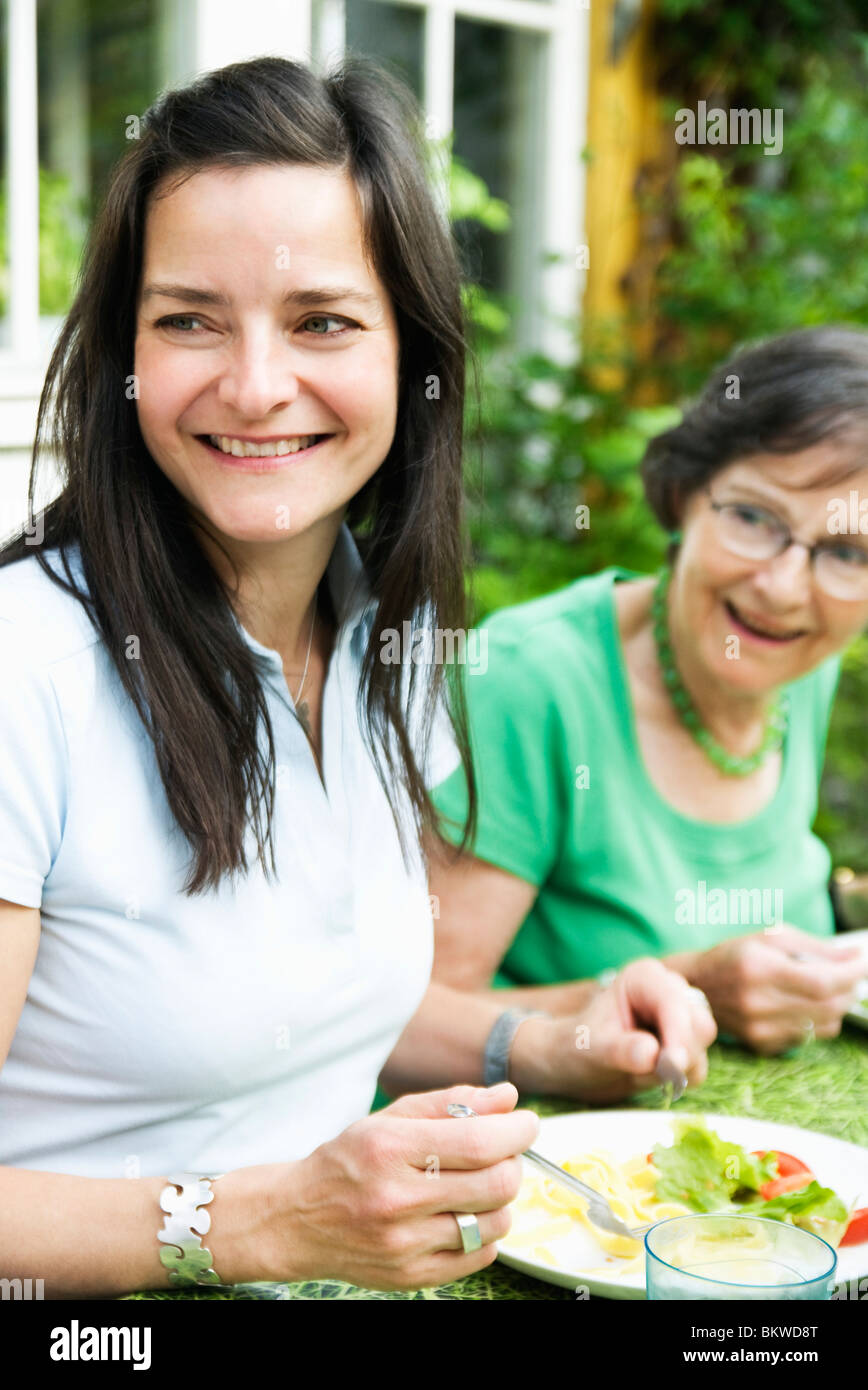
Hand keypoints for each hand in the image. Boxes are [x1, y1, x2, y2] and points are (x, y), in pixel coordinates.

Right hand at [260, 1082, 538, 1290]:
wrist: (296, 1220)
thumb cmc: (348, 1161)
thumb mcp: (391, 1118)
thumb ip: (452, 1104)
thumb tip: (508, 1098)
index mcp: (390, 1149)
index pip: (477, 1142)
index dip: (516, 1131)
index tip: (527, 1122)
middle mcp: (396, 1199)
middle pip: (494, 1185)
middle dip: (513, 1163)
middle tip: (504, 1153)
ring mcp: (403, 1244)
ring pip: (494, 1223)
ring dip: (501, 1200)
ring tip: (480, 1186)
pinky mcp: (410, 1276)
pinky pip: (479, 1256)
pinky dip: (485, 1233)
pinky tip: (464, 1215)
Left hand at [515, 957, 716, 1102]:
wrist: (575, 1065)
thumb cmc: (577, 1048)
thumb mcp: (592, 1048)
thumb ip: (621, 1050)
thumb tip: (653, 1054)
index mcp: (644, 978)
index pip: (675, 1003)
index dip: (678, 1035)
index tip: (672, 1066)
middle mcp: (668, 990)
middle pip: (699, 1022)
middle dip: (679, 1053)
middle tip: (647, 1073)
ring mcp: (681, 1015)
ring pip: (703, 1045)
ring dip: (678, 1068)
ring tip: (638, 1070)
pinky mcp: (686, 1040)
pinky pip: (699, 1064)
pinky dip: (680, 1077)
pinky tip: (650, 1075)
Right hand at [684, 925, 864, 1055]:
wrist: (697, 986)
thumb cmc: (735, 955)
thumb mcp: (771, 938)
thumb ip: (815, 948)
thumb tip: (855, 958)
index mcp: (761, 970)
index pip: (821, 982)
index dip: (850, 975)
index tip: (863, 964)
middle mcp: (759, 1003)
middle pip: (827, 1006)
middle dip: (848, 989)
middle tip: (849, 975)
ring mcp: (760, 1029)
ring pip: (824, 1026)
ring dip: (835, 1007)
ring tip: (826, 990)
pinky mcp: (762, 1045)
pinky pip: (808, 1038)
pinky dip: (816, 1021)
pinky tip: (803, 1005)